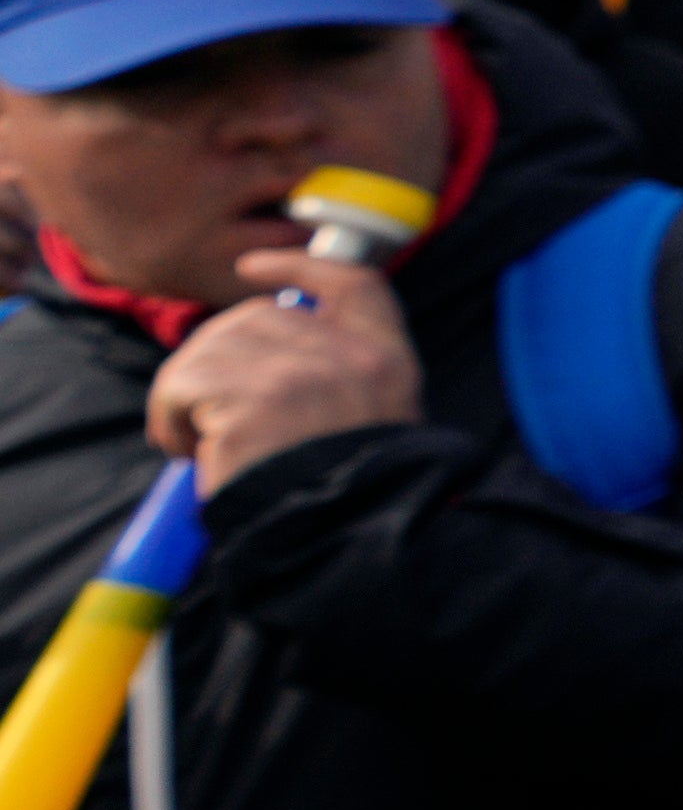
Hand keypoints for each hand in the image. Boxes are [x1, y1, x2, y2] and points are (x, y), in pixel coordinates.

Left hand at [147, 255, 424, 486]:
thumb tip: (254, 340)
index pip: (353, 284)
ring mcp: (297, 379)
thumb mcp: (370, 424)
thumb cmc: (345, 498)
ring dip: (184, 393)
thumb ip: (336, 376)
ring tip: (191, 439)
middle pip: (257, 317)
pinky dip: (167, 419)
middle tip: (204, 409)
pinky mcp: (246, 406)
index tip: (254, 266)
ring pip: (208, 350)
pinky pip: (181, 389)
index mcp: (387, 362)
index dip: (300, 263)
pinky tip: (184, 451)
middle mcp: (348, 359)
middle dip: (216, 354)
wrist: (339, 545)